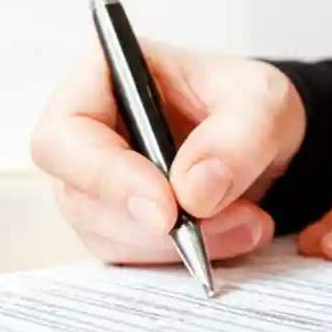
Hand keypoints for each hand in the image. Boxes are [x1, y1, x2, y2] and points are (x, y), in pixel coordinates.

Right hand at [31, 40, 305, 263]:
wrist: (267, 135)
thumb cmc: (248, 100)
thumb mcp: (263, 101)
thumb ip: (236, 139)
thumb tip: (192, 191)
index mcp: (101, 75)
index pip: (64, 136)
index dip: (106, 179)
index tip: (166, 210)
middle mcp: (85, 131)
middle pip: (81, 197)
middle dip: (153, 225)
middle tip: (226, 222)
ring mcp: (95, 181)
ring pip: (107, 235)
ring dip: (174, 245)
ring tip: (246, 222)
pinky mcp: (117, 221)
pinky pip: (132, 256)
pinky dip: (181, 256)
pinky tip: (232, 234)